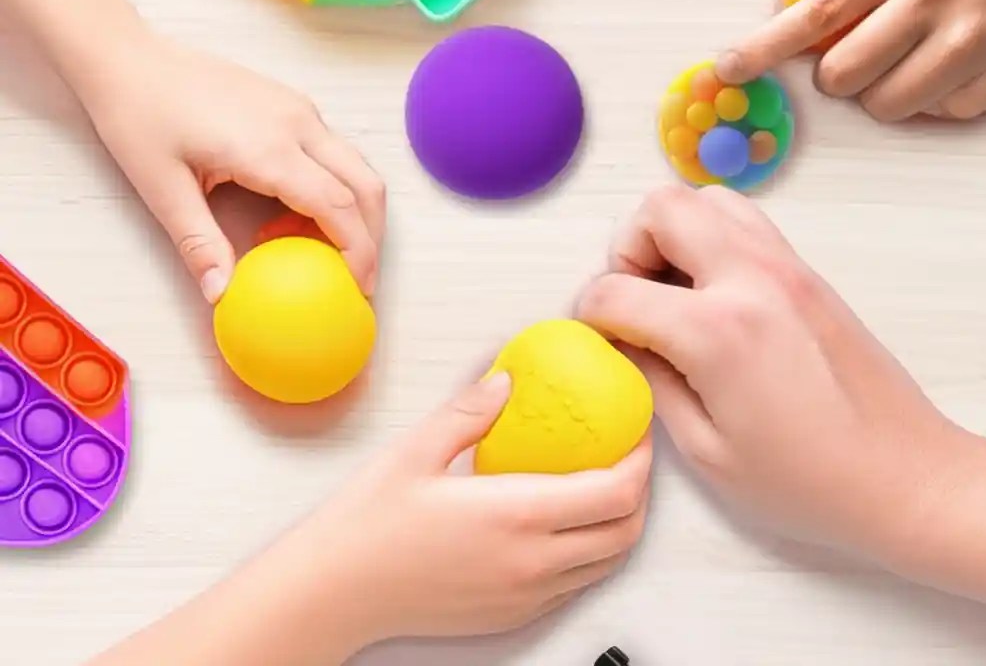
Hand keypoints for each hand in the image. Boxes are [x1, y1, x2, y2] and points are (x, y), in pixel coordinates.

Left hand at [77, 33, 384, 302]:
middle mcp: (296, 124)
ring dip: (353, 212)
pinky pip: (334, 153)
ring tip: (319, 249)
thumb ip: (199, 244)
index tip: (359, 289)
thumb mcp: (161, 188)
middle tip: (358, 277)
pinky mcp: (293, 105)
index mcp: (268, 148)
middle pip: (365, 186)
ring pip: (355, 167)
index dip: (358, 252)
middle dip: (372, 237)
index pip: (338, 206)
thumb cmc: (138, 116)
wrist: (128, 58)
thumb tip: (222, 295)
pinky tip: (293, 212)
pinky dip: (334, 189)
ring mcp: (299, 110)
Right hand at [290, 372, 651, 645]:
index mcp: (516, 517)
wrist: (334, 594)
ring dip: (620, 523)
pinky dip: (590, 551)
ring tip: (603, 484)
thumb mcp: (414, 452)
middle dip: (640, 490)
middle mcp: (531, 563)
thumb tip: (508, 380)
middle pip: (626, 531)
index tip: (634, 431)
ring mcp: (527, 595)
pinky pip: (576, 583)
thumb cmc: (366, 528)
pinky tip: (565, 522)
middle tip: (627, 454)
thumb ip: (470, 412)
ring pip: (607, 562)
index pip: (615, 492)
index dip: (640, 459)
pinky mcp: (515, 615)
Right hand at [576, 185, 978, 556]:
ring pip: (708, 198)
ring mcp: (788, 269)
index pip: (617, 290)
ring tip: (674, 294)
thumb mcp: (708, 451)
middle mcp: (753, 280)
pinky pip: (747, 223)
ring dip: (675, 233)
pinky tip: (713, 298)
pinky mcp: (810, 275)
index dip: (591, 315)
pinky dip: (715, 239)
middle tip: (634, 301)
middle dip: (628, 248)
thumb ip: (655, 382)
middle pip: (661, 208)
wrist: (905, 476)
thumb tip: (625, 343)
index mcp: (718, 331)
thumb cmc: (811, 482)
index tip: (599, 338)